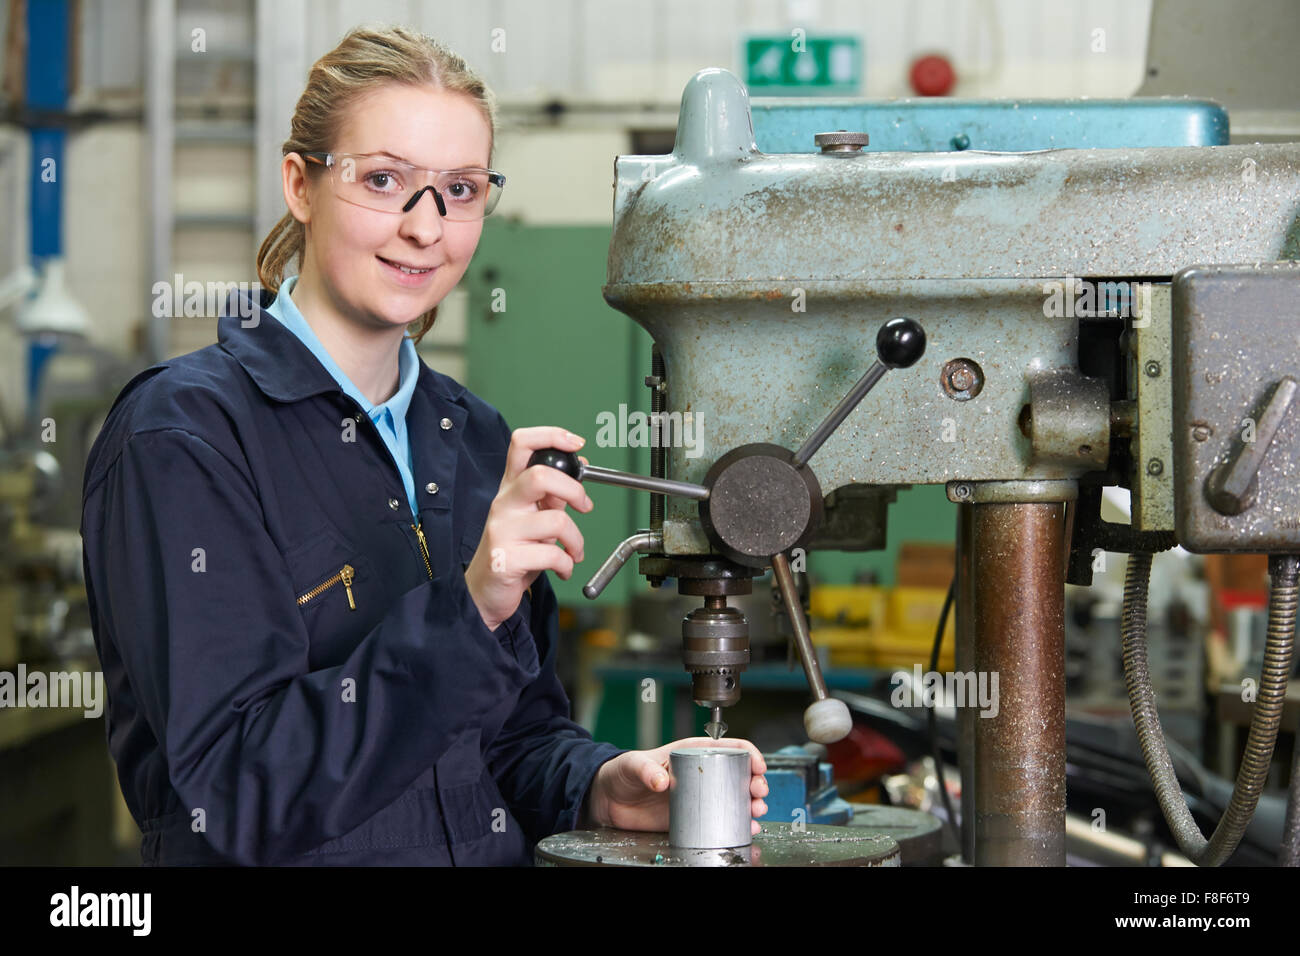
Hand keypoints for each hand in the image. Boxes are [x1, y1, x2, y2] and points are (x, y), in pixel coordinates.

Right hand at [464, 427, 592, 630]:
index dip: (552, 436)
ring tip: (574, 551)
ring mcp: (502, 531)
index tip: (576, 444)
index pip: (522, 443)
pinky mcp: (505, 559)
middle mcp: (504, 504)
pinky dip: (566, 564)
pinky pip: (551, 555)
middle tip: (584, 506)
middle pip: (540, 476)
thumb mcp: (532, 518)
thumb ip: (552, 495)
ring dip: (576, 540)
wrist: (484, 592)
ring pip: (555, 520)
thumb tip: (579, 468)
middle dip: (574, 490)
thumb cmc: (513, 551)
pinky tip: (562, 568)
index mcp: (510, 488)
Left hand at [584, 737, 768, 834]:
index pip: (729, 747)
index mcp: (693, 752)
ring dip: (751, 805)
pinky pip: (721, 820)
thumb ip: (645, 770)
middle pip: (739, 774)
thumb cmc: (623, 772)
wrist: (609, 799)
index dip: (749, 753)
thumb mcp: (633, 764)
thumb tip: (660, 781)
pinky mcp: (694, 817)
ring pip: (735, 798)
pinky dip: (738, 824)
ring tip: (755, 812)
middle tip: (758, 792)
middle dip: (755, 782)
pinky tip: (747, 828)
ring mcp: (700, 796)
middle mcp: (702, 773)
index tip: (758, 765)